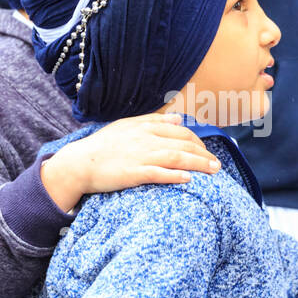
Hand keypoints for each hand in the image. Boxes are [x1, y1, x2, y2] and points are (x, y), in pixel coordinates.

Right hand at [39, 112, 221, 212]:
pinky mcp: (134, 173)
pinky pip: (159, 173)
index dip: (198, 140)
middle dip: (204, 153)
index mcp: (145, 126)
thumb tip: (178, 118)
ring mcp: (140, 156)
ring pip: (177, 157)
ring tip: (214, 171)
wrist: (79, 163)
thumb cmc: (103, 146)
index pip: (180, 131)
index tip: (207, 150)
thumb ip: (153, 120)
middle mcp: (146, 138)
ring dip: (199, 164)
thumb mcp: (127, 125)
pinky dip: (176, 175)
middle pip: (183, 143)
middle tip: (218, 164)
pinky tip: (189, 179)